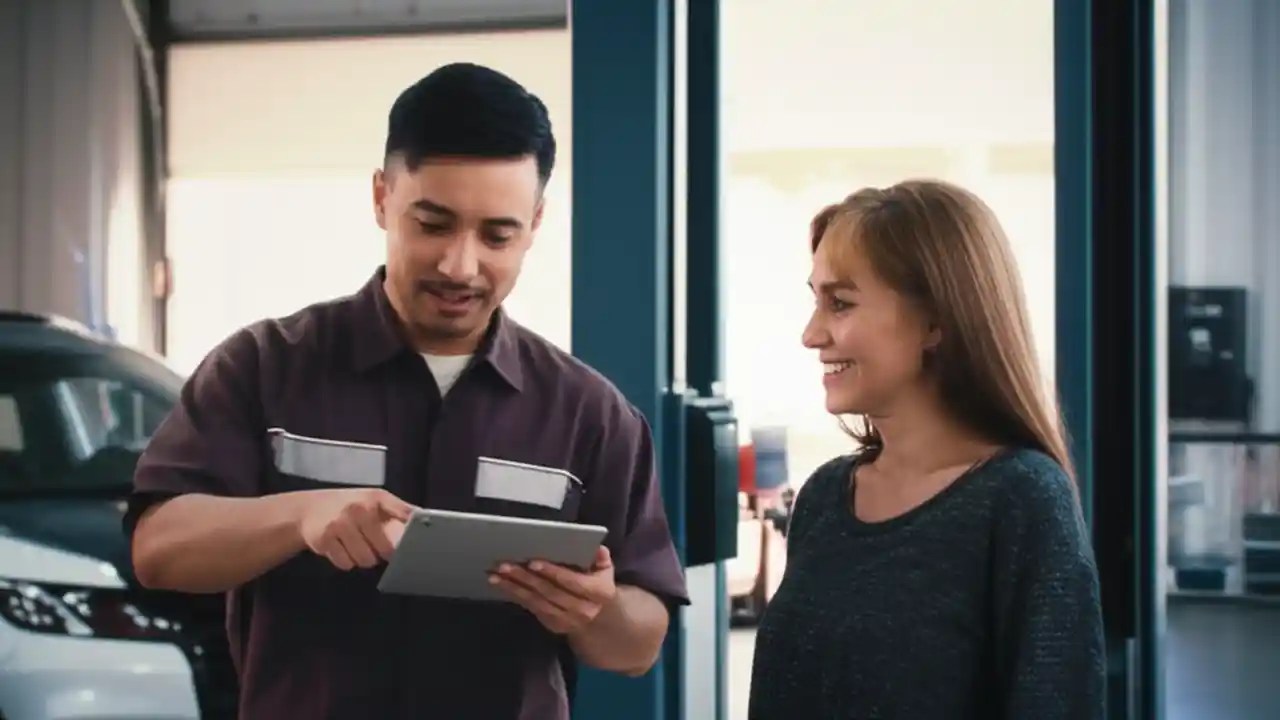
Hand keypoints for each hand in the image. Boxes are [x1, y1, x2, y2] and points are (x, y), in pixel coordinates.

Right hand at [296, 488, 412, 570]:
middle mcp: (360, 508)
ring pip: (366, 560)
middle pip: (386, 549)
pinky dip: (346, 561)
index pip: (405, 514)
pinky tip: (341, 549)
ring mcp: (341, 523)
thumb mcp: (373, 501)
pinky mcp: (325, 539)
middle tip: (376, 547)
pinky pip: (346, 564)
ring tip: (357, 546)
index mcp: (377, 498)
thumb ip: (397, 512)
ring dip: (363, 559)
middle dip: (383, 553)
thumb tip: (425, 522)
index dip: (414, 532)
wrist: (308, 509)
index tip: (421, 543)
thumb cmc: (350, 506)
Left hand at [490, 546, 616, 635]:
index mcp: (598, 593)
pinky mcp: (552, 624)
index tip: (533, 562)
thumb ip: (601, 559)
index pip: (572, 582)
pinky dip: (515, 596)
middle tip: (505, 565)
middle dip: (526, 578)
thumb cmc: (597, 586)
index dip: (553, 572)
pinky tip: (502, 585)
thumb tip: (597, 548)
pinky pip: (531, 608)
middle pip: (549, 592)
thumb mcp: (605, 571)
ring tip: (496, 575)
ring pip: (537, 602)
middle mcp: (582, 609)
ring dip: (514, 588)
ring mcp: (565, 620)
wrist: (596, 618)